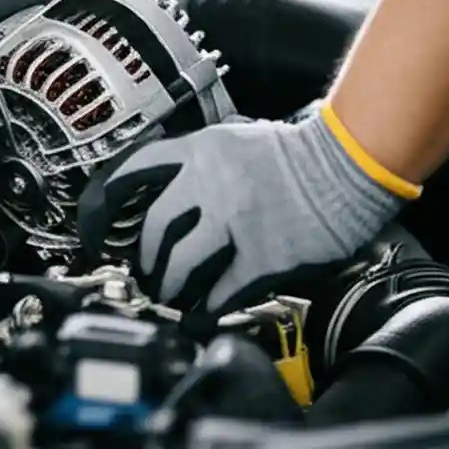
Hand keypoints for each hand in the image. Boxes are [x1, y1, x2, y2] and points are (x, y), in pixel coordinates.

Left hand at [79, 108, 415, 314]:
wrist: (350, 163)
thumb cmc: (301, 150)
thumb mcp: (240, 137)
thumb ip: (204, 159)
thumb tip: (172, 184)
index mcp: (202, 150)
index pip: (137, 169)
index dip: (109, 196)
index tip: (98, 217)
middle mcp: (209, 184)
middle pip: (155, 225)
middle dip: (146, 253)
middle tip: (146, 266)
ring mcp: (233, 221)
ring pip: (180, 262)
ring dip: (169, 283)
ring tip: (168, 292)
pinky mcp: (259, 254)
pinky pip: (220, 288)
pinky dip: (206, 304)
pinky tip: (201, 311)